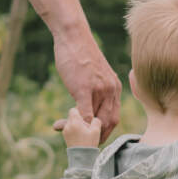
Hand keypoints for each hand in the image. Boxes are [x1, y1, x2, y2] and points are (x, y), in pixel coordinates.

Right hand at [52, 27, 121, 141]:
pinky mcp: (83, 88)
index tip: (93, 137)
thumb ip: (98, 91)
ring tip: (63, 129)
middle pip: (108, 122)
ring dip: (79, 130)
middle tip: (80, 142)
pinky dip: (75, 123)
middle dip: (95, 136)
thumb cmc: (81, 55)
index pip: (115, 117)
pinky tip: (62, 125)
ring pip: (94, 120)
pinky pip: (84, 113)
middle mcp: (111, 90)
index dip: (104, 131)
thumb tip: (91, 107)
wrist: (73, 37)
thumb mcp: (96, 74)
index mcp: (115, 88)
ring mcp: (98, 89)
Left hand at [54, 106, 102, 148]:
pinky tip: (82, 137)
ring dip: (77, 125)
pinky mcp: (66, 138)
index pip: (73, 110)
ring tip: (85, 132)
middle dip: (79, 119)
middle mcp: (67, 126)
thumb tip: (94, 119)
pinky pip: (70, 130)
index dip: (80, 111)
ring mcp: (65, 132)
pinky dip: (75, 131)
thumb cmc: (89, 144)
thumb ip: (96, 120)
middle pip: (72, 117)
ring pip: (71, 123)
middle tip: (87, 125)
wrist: (82, 158)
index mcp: (74, 122)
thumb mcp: (96, 130)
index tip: (86, 117)